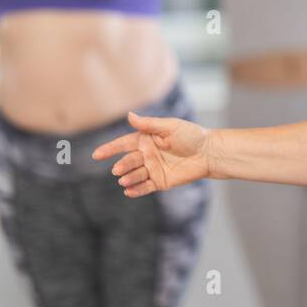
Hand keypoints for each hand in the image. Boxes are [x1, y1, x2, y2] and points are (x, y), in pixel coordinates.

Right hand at [91, 111, 213, 196]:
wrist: (209, 153)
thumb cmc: (191, 136)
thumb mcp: (170, 127)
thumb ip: (149, 124)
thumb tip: (129, 115)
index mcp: (146, 139)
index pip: (124, 144)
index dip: (110, 149)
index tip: (96, 154)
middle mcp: (147, 154)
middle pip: (129, 161)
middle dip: (122, 165)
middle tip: (117, 170)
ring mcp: (153, 169)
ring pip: (136, 175)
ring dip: (128, 178)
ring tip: (123, 180)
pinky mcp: (161, 181)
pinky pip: (145, 187)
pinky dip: (136, 190)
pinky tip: (128, 192)